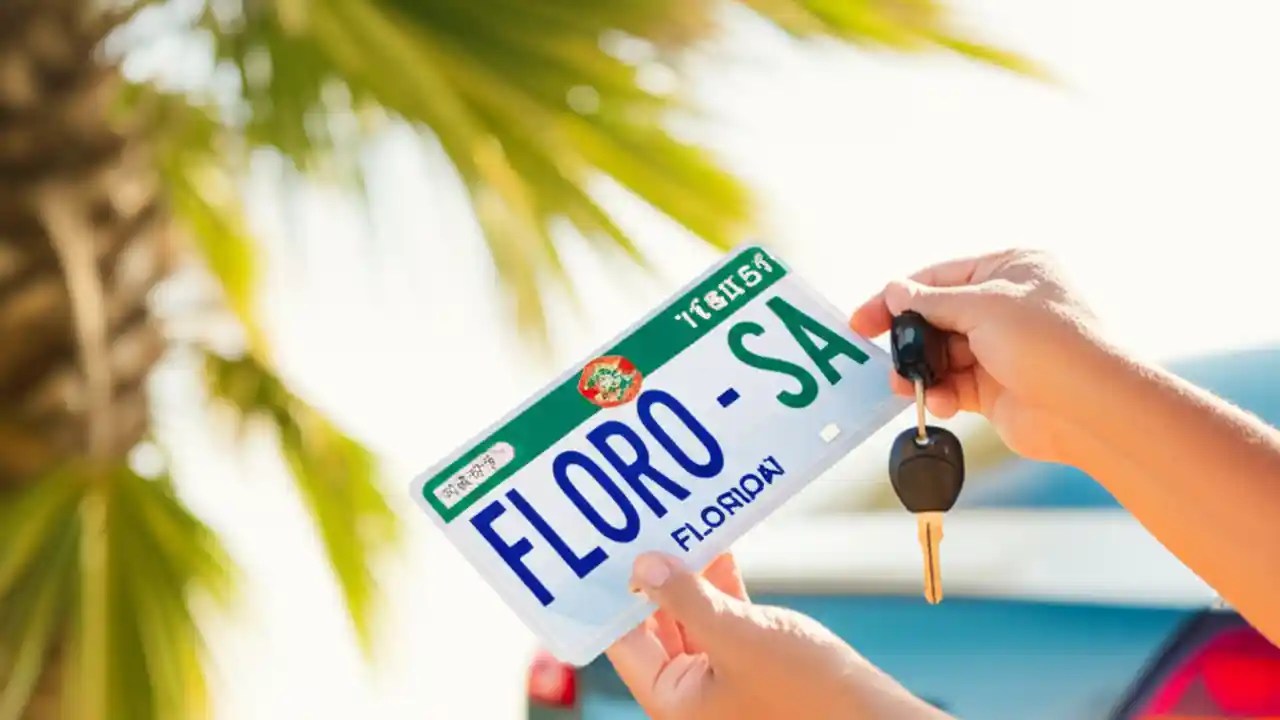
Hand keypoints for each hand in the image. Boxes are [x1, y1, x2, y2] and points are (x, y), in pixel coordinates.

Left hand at [606, 552, 947, 719]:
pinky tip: (721, 547)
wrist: (870, 717)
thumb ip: (687, 599)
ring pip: (691, 616)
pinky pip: (724, 616)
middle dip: (653, 578)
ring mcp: (722, 677)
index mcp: (673, 701)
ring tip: (679, 527)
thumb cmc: (807, 693)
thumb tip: (643, 565)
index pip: (625, 643)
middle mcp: (691, 693)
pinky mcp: (752, 662)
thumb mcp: (737, 636)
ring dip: (688, 575)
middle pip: (656, 626)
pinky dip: (721, 584)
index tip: (609, 550)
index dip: (616, 596)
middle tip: (642, 527)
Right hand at [850, 249, 1108, 462]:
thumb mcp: (982, 307)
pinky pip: (954, 384)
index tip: (863, 319)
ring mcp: (1001, 347)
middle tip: (879, 355)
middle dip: (908, 339)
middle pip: (936, 317)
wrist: (1089, 408)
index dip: (897, 297)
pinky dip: (940, 392)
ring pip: (941, 354)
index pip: (939, 277)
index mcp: (1010, 269)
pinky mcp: (996, 386)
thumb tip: (893, 291)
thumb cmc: (1046, 342)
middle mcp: (1005, 305)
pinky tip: (938, 400)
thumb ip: (930, 302)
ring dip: (920, 370)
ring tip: (904, 385)